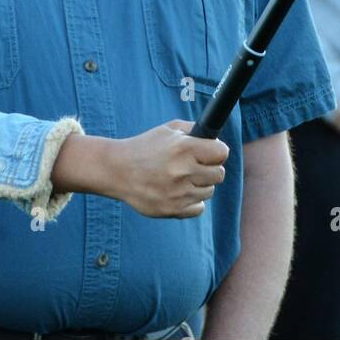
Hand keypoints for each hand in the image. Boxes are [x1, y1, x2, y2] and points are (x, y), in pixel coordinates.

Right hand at [106, 120, 228, 218]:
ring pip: (209, 191)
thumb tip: (216, 138)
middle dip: (210, 168)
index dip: (217, 151)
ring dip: (200, 185)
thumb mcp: (168, 130)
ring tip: (182, 178)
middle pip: (219, 174)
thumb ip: (194, 130)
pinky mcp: (172, 209)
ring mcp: (178, 193)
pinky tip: (179, 192)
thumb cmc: (145, 147)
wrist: (118, 170)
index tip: (210, 153)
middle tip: (196, 166)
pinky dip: (192, 201)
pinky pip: (198, 208)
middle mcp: (183, 170)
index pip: (221, 153)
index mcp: (184, 148)